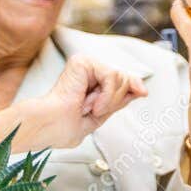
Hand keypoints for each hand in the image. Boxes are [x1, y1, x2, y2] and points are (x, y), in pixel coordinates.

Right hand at [16, 54, 148, 150]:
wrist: (47, 126)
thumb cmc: (63, 127)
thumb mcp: (100, 114)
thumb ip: (118, 100)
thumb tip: (140, 90)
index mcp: (90, 83)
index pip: (122, 79)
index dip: (134, 85)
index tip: (143, 94)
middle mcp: (88, 71)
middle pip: (124, 78)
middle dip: (116, 100)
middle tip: (95, 111)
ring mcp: (85, 65)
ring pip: (120, 79)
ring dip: (109, 101)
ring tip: (90, 109)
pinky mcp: (82, 62)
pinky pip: (111, 76)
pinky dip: (106, 95)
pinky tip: (93, 105)